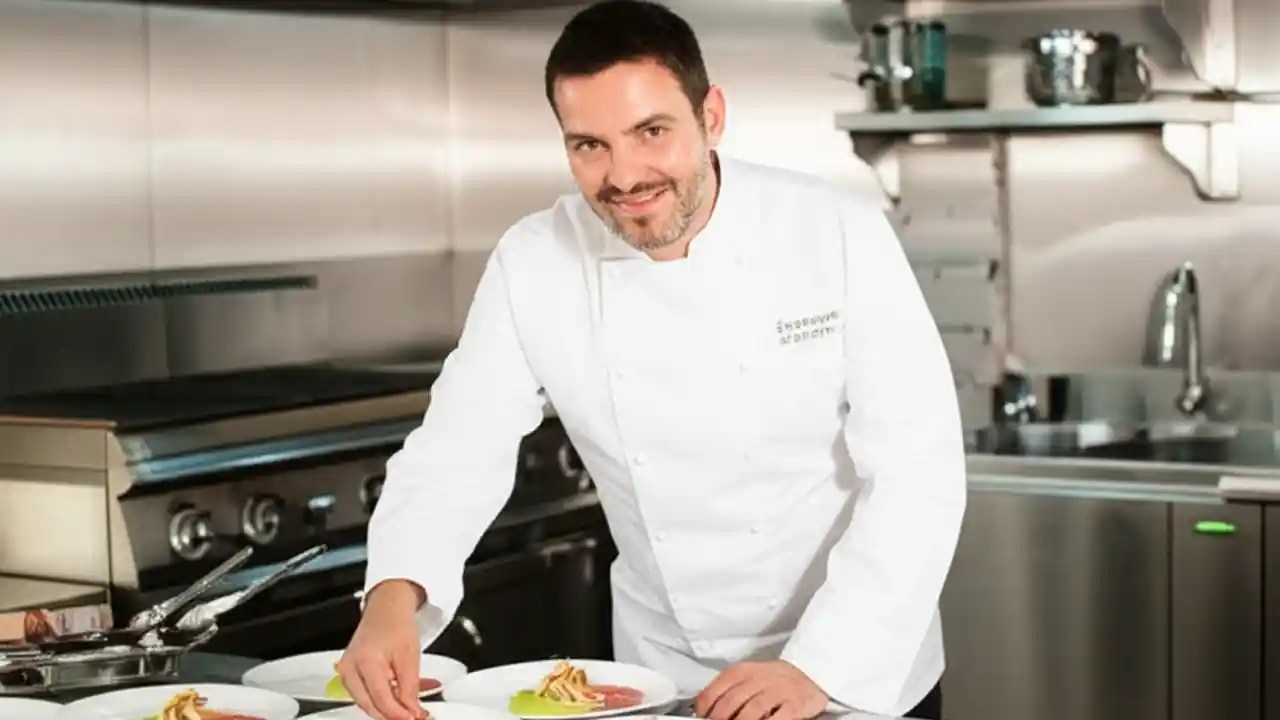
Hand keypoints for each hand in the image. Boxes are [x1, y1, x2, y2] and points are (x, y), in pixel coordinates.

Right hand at [336, 580, 427, 719]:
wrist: (386, 609)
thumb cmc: (396, 625)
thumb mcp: (410, 656)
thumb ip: (410, 688)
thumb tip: (412, 712)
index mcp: (365, 661)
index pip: (381, 698)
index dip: (398, 713)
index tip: (413, 718)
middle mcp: (350, 668)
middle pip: (370, 705)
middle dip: (392, 715)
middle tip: (412, 716)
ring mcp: (347, 671)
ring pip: (367, 702)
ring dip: (389, 708)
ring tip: (411, 707)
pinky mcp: (350, 673)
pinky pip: (366, 694)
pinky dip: (384, 699)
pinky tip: (402, 698)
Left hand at [694, 660, 827, 719]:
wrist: (809, 672)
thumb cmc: (774, 679)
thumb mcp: (748, 676)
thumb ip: (729, 689)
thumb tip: (705, 709)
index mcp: (743, 671)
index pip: (717, 688)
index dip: (705, 706)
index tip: (702, 716)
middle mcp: (759, 678)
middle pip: (732, 700)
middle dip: (720, 718)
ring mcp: (778, 691)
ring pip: (752, 710)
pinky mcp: (795, 704)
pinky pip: (778, 718)